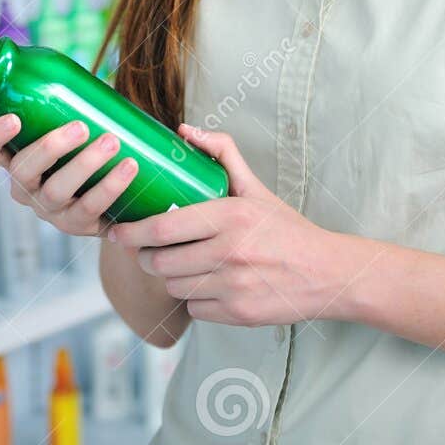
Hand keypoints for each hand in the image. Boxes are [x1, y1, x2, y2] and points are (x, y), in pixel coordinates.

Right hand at [0, 113, 139, 237]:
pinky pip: (89, 208)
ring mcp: (48, 209)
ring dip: (84, 164)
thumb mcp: (71, 125)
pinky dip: (110, 186)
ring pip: (55, 191)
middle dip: (50, 147)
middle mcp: (25, 187)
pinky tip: (129, 166)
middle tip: (81, 127)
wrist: (117, 193)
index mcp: (15, 157)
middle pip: (23, 170)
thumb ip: (72, 100)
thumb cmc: (88, 146)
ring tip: (112, 141)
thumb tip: (91, 65)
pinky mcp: (76, 225)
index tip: (15, 118)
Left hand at [108, 124, 353, 326]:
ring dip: (172, 278)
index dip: (131, 233)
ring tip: (184, 265)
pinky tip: (209, 286)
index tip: (116, 232)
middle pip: (159, 262)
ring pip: (174, 286)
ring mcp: (233, 287)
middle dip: (146, 257)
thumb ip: (222, 153)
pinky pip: (194, 309)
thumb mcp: (256, 189)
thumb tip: (185, 129)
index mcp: (230, 216)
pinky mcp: (238, 315)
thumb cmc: (286, 229)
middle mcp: (229, 252)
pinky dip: (195, 300)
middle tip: (149, 250)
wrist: (327, 273)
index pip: (162, 228)